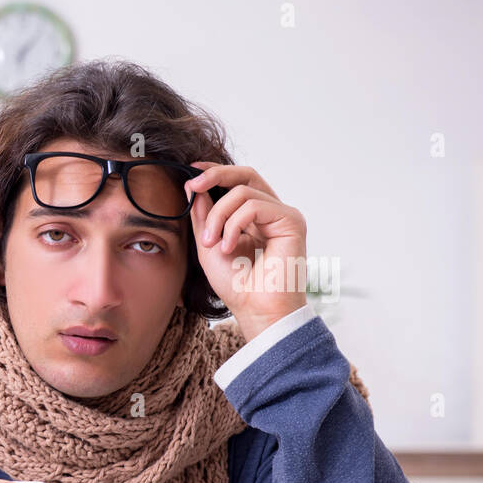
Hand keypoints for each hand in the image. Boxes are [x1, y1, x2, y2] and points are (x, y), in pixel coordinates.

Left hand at [186, 162, 308, 341]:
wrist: (255, 309)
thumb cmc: (237, 284)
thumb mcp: (209, 245)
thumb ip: (203, 217)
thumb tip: (195, 187)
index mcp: (253, 217)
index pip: (237, 183)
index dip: (215, 173)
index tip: (191, 173)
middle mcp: (270, 213)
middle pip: (246, 175)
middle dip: (216, 175)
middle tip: (194, 186)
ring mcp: (282, 215)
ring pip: (243, 192)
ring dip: (218, 215)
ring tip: (211, 243)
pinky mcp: (291, 220)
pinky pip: (254, 206)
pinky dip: (234, 224)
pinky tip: (228, 247)